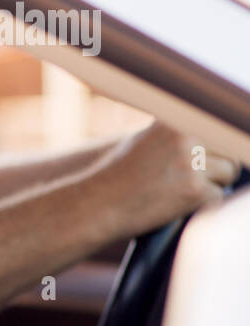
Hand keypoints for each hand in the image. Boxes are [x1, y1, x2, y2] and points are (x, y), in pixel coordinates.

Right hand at [94, 121, 239, 236]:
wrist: (97, 204)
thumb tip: (213, 132)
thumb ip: (176, 134)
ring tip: (181, 192)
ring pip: (228, 173)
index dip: (216, 147)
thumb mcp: (143, 140)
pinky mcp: (194, 190)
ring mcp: (191, 163)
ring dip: (213, 185)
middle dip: (217, 167)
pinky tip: (175, 204)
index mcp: (175, 120)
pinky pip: (218, 197)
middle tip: (190, 180)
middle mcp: (185, 137)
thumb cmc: (117, 176)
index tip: (206, 158)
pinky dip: (202, 205)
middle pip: (229, 151)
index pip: (219, 128)